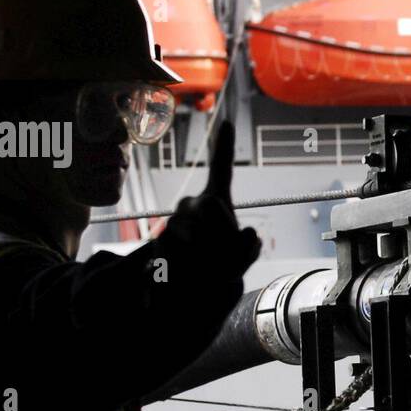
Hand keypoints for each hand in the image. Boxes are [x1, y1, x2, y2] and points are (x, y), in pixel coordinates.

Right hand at [169, 120, 260, 274]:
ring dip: (209, 257)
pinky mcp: (159, 243)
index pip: (221, 169)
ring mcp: (173, 222)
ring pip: (195, 234)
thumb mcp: (245, 255)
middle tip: (225, 254)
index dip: (224, 146)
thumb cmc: (224, 264)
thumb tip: (250, 233)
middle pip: (211, 206)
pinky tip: (189, 274)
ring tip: (208, 268)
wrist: (198, 288)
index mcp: (214, 200)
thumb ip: (251, 245)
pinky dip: (189, 270)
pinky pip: (178, 255)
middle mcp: (191, 205)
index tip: (228, 121)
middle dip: (224, 232)